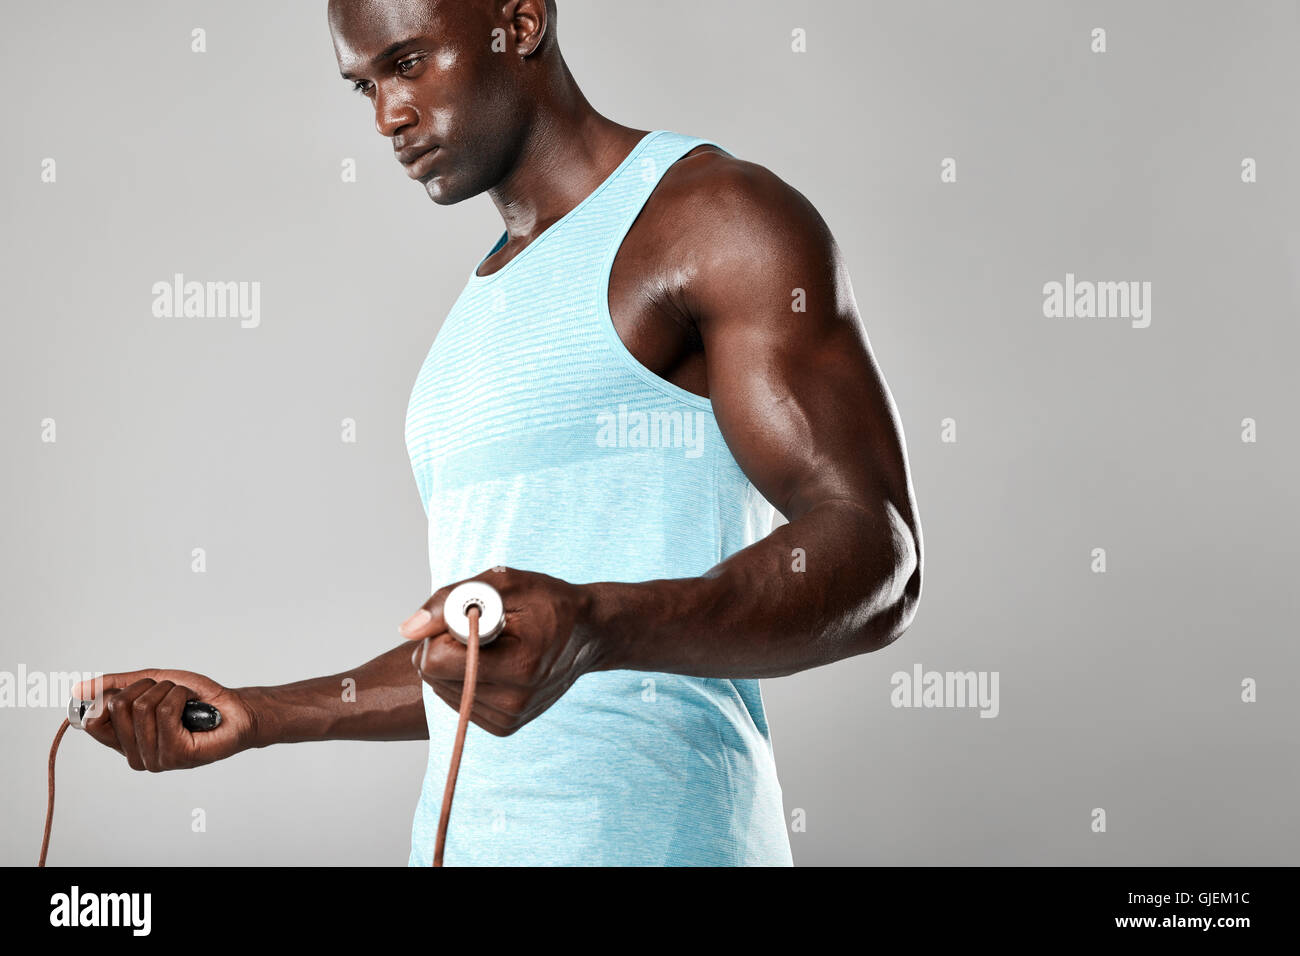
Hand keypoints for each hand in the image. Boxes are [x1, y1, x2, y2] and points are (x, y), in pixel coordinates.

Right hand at [70, 669, 257, 771]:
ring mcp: (155, 759)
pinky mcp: (176, 755)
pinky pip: (166, 711)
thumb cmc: (195, 699)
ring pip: (143, 706)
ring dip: (169, 690)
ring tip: (184, 701)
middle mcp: (136, 756)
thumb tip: (77, 690)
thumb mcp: (150, 683)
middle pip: (118, 706)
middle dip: (148, 686)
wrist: (234, 708)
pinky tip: (194, 709)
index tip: (136, 689)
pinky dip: (182, 696)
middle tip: (169, 693)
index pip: (93, 722)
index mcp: (124, 742)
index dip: (110, 697)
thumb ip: (114, 685)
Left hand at [400, 567, 601, 736]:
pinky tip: (492, 663)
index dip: (439, 633)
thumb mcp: (504, 584)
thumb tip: (407, 629)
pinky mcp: (504, 727)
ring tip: (490, 644)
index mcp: (519, 668)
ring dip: (453, 663)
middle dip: (443, 646)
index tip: (466, 616)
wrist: (587, 634)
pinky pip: (456, 700)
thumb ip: (450, 600)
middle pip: (433, 677)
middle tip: (479, 627)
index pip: (436, 662)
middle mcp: (514, 703)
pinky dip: (464, 678)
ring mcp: (510, 719)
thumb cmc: (548, 602)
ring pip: (441, 690)